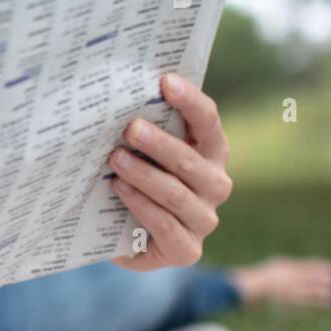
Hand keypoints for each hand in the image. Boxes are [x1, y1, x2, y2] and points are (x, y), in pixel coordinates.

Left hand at [109, 73, 232, 271]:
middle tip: (130, 128)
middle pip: (191, 160)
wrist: (122, 237)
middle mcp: (215, 184)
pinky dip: (142, 205)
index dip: (190, 101)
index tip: (165, 81)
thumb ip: (141, 128)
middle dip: (160, 143)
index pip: (207, 122)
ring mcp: (204, 218)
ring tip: (115, 159)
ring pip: (178, 194)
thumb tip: (116, 90)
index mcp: (210, 153)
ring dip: (145, 175)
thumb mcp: (138, 152)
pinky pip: (167, 225)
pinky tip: (119, 189)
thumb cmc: (133, 181)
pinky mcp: (187, 249)